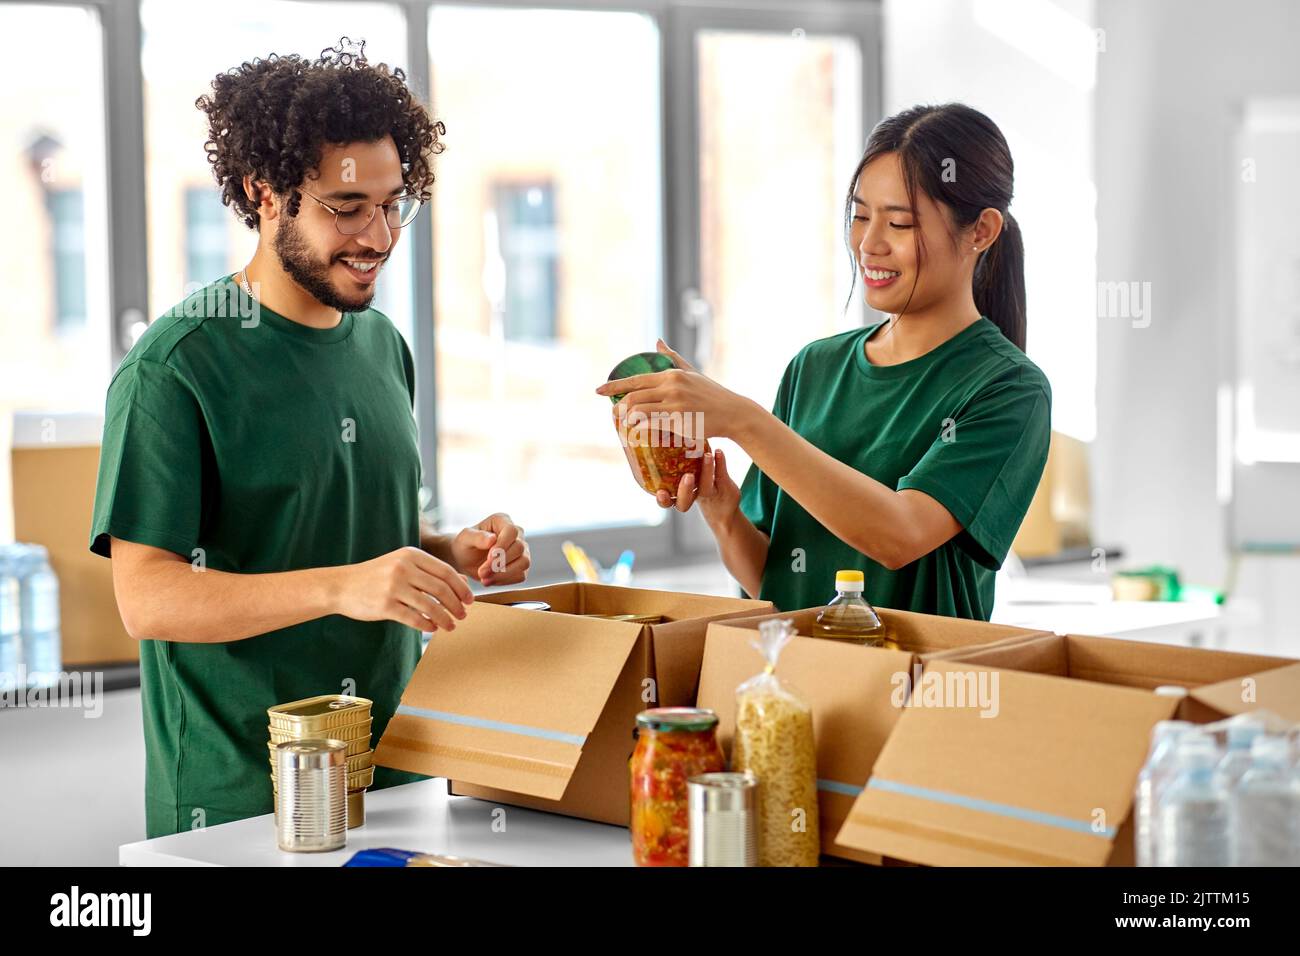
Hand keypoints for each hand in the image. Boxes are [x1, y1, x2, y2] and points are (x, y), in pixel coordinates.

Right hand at [337, 546, 473, 631]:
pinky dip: (427, 625)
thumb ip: (431, 571)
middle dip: (456, 604)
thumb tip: (462, 581)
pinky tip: (432, 628)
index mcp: (410, 555)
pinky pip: (414, 618)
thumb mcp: (404, 565)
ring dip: (445, 618)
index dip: (461, 588)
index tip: (469, 600)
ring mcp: (393, 587)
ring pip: (430, 605)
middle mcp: (403, 568)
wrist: (342, 585)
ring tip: (451, 626)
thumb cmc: (377, 576)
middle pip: (441, 588)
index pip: (445, 571)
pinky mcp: (385, 605)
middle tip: (463, 615)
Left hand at [450, 513, 530, 585]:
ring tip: (485, 579)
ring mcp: (522, 550)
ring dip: (504, 574)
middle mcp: (516, 534)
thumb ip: (477, 537)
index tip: (488, 558)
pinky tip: (490, 581)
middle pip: (519, 548)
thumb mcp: (465, 538)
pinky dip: (505, 580)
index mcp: (503, 521)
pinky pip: (521, 575)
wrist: (465, 560)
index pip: (511, 531)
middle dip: (500, 563)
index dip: (502, 545)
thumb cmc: (465, 544)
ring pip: (524, 562)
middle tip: (482, 572)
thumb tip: (492, 539)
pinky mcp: (521, 566)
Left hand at [595, 339, 755, 440]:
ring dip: (627, 420)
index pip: (635, 380)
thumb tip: (658, 341)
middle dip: (618, 407)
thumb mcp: (692, 372)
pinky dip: (640, 430)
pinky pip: (652, 426)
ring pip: (639, 411)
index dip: (614, 386)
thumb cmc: (711, 393)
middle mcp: (672, 387)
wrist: (732, 412)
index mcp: (671, 375)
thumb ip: (673, 358)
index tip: (599, 391)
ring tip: (625, 425)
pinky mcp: (680, 422)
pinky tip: (638, 433)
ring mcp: (676, 405)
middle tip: (614, 415)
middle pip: (633, 396)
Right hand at [655, 446, 740, 524]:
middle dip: (685, 490)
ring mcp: (709, 492)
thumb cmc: (693, 484)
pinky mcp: (725, 486)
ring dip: (706, 470)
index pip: (667, 502)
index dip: (663, 500)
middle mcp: (693, 497)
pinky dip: (720, 462)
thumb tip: (650, 440)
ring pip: (705, 486)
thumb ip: (667, 462)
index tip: (661, 492)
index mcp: (678, 496)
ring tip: (707, 455)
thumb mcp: (678, 475)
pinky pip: (721, 474)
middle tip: (688, 476)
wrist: (724, 506)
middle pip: (685, 501)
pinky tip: (718, 451)